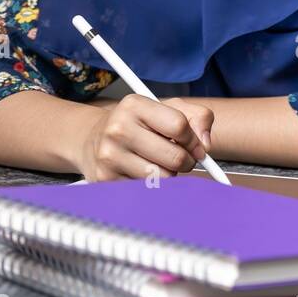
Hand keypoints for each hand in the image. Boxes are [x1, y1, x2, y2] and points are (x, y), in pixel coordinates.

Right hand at [77, 95, 214, 181]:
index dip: (194, 140)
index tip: (196, 146)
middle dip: (186, 161)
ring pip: (164, 178)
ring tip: (159, 163)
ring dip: (169, 174)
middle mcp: (118, 129)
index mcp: (134, 105)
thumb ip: (198, 117)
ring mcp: (109, 156)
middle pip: (175, 157)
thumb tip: (206, 145)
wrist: (92, 139)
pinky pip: (147, 190)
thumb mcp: (167, 108)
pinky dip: (152, 185)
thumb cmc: (138, 124)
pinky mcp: (105, 180)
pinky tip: (143, 172)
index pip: (179, 126)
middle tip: (181, 158)